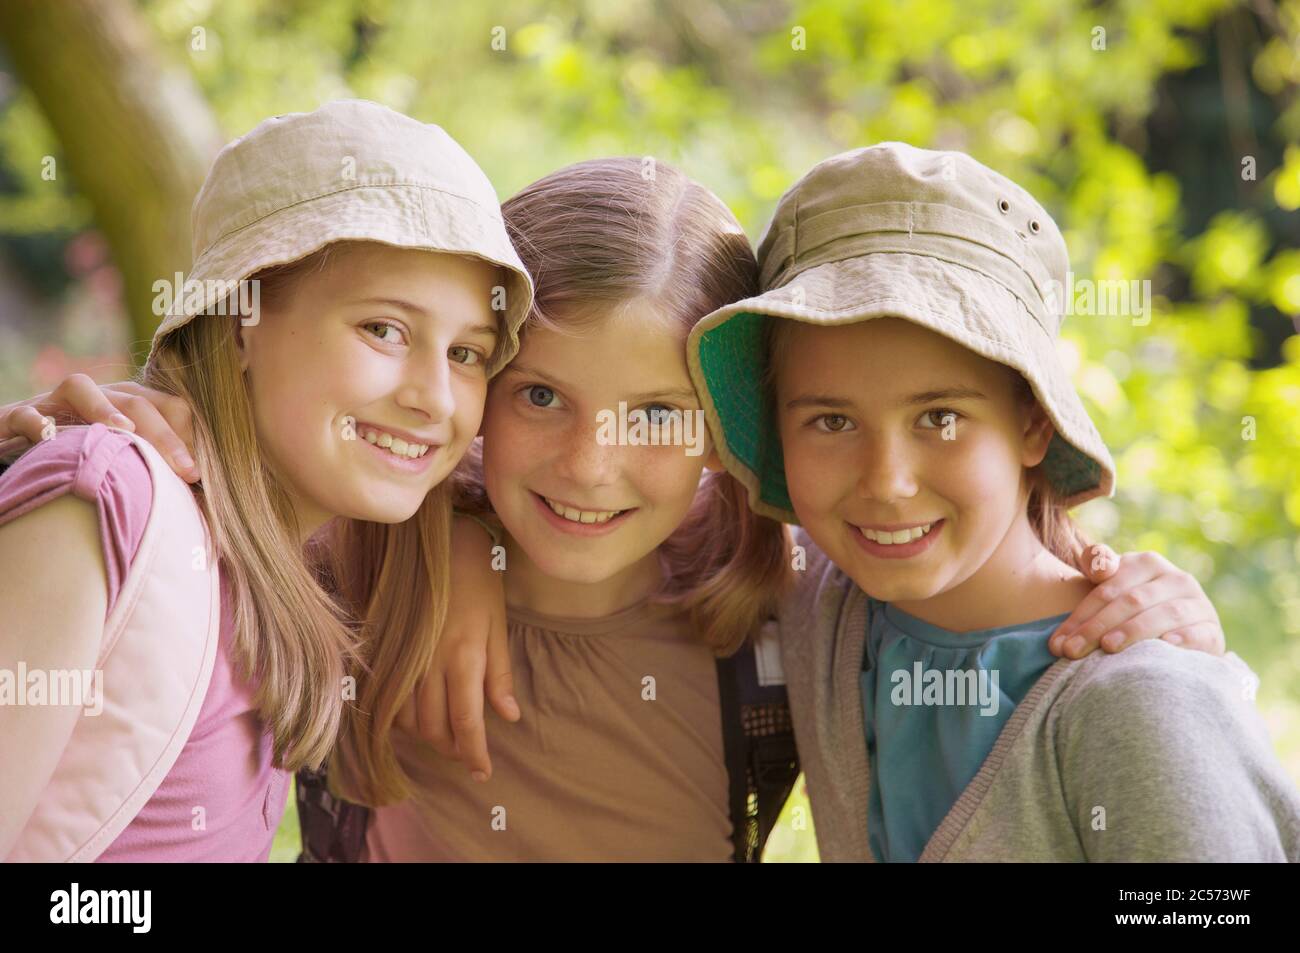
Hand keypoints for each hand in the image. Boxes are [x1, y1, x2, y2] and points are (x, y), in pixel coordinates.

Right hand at [0, 374, 197, 481]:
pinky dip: (37, 422)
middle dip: (165, 435)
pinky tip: (50, 436)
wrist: (13, 453)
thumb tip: (202, 490)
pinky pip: (26, 413)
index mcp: (125, 405)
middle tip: (187, 470)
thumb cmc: (77, 460)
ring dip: (106, 408)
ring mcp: (54, 403)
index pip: (167, 405)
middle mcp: (94, 397)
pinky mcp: (15, 417)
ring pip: (82, 388)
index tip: (202, 471)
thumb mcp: (121, 462)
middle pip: (135, 402)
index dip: (189, 434)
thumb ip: (156, 468)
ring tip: (127, 434)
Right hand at [394, 516, 516, 780]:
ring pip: (408, 719)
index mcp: (462, 656)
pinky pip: (388, 699)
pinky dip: (404, 718)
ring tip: (449, 738)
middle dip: (453, 750)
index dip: (474, 752)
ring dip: (429, 737)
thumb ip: (499, 673)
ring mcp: (403, 657)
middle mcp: (428, 663)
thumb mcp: (497, 624)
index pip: (466, 722)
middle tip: (469, 754)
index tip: (483, 771)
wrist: (435, 543)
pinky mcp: (386, 650)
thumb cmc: (477, 581)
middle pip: (434, 728)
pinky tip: (420, 717)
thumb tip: (509, 716)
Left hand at [1050, 545, 1224, 657]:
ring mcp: (1198, 604)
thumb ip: (1097, 566)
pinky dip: (1181, 640)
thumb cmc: (1133, 608)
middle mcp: (1176, 579)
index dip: (1080, 615)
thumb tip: (1096, 565)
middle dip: (1097, 628)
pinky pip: (1198, 633)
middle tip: (1072, 652)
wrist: (1182, 632)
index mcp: (1147, 563)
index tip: (1057, 642)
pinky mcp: (1212, 630)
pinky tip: (1163, 647)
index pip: (1107, 589)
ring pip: (1163, 615)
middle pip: (1131, 602)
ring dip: (1134, 631)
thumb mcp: (1113, 585)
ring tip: (1108, 648)